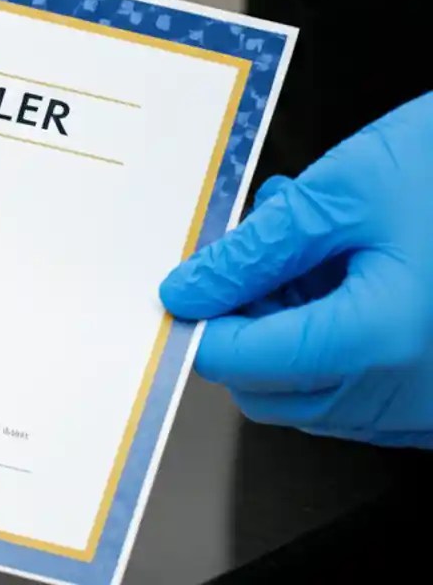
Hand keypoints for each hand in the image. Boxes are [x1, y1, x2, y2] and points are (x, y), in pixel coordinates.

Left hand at [159, 91, 432, 447]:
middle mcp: (405, 391)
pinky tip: (343, 274)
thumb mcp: (344, 194)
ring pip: (310, 390)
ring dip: (286, 327)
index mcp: (377, 342)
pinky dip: (333, 338)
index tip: (187, 288)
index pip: (242, 362)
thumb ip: (256, 251)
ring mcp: (425, 402)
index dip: (201, 323)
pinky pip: (359, 385)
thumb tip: (192, 288)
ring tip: (305, 248)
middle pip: (269, 388)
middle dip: (242, 325)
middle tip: (247, 257)